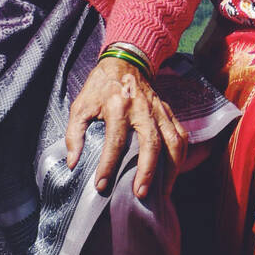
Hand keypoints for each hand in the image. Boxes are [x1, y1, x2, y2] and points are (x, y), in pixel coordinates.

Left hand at [65, 58, 188, 199]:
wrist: (126, 62)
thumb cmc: (100, 86)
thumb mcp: (80, 105)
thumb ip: (74, 133)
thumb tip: (73, 162)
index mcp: (118, 106)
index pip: (115, 141)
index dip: (108, 166)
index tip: (101, 185)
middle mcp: (142, 109)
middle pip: (151, 143)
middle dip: (147, 171)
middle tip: (140, 193)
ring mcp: (159, 110)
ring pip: (172, 141)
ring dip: (170, 167)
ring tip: (163, 190)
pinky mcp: (168, 112)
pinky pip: (181, 134)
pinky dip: (181, 155)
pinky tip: (174, 171)